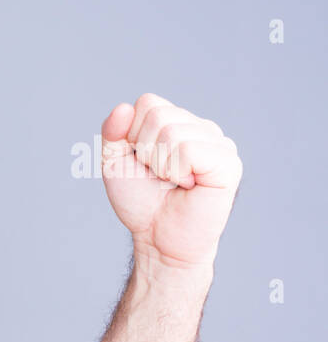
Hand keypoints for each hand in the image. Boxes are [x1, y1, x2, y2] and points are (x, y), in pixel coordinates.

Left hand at [100, 93, 242, 271]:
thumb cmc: (141, 202)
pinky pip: (188, 150)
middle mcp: (201, 127)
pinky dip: (176, 171)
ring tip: (173, 182)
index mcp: (178, 122)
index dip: (132, 135)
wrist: (158, 238)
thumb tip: (123, 108)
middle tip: (159, 176)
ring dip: (160, 165)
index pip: (147, 102)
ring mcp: (218, 143)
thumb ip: (113, 133)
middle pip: (157, 114)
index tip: (142, 162)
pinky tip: (188, 185)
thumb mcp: (115, 164)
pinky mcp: (228, 163)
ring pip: (171, 131)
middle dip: (144, 151)